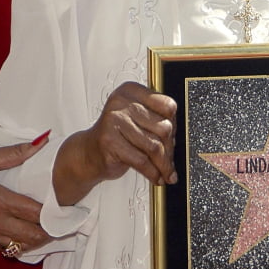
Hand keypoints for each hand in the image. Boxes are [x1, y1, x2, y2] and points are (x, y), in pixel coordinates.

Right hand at [0, 139, 51, 250]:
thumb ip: (14, 153)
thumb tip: (41, 142)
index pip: (34, 214)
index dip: (55, 215)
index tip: (70, 211)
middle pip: (30, 236)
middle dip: (49, 232)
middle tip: (62, 222)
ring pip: (17, 246)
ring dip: (34, 240)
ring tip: (46, 228)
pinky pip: (1, 246)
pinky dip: (16, 242)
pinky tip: (21, 231)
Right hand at [53, 81, 176, 204]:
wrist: (88, 153)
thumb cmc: (117, 136)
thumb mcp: (136, 120)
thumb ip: (155, 120)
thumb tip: (180, 138)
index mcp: (131, 91)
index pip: (167, 105)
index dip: (175, 125)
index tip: (175, 139)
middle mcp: (121, 102)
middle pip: (163, 127)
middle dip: (171, 148)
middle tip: (171, 160)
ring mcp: (114, 121)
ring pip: (154, 146)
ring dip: (164, 164)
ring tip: (167, 173)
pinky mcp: (109, 141)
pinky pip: (141, 160)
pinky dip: (152, 172)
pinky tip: (156, 177)